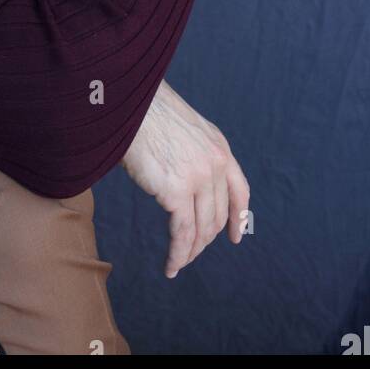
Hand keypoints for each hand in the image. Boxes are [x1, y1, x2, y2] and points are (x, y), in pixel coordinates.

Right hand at [119, 80, 249, 278]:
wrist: (129, 102)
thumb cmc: (145, 111)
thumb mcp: (182, 128)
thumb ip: (192, 151)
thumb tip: (183, 176)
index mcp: (219, 146)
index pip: (240, 190)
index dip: (239, 217)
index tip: (235, 236)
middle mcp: (216, 163)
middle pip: (217, 215)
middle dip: (206, 239)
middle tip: (191, 252)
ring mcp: (199, 178)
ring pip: (202, 228)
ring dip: (191, 251)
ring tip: (179, 264)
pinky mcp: (177, 191)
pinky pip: (182, 233)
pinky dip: (178, 254)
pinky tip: (172, 265)